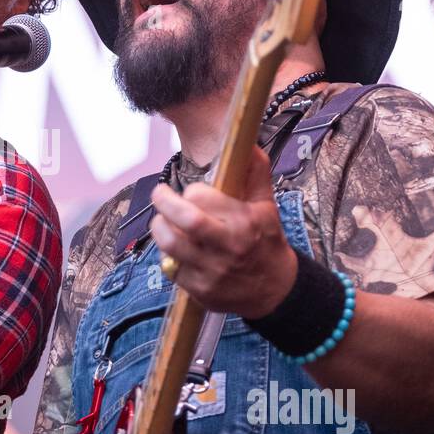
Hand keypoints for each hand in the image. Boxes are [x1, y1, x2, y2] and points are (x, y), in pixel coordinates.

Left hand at [149, 144, 297, 319]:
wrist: (274, 289)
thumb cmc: (265, 241)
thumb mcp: (266, 205)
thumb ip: (255, 172)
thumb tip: (246, 143)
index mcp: (245, 222)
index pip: (203, 198)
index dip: (192, 191)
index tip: (192, 192)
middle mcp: (228, 247)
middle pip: (186, 220)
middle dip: (164, 202)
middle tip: (159, 194)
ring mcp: (212, 271)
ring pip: (171, 244)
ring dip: (160, 228)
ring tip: (162, 220)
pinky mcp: (199, 290)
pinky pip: (171, 267)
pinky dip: (167, 254)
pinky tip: (176, 248)